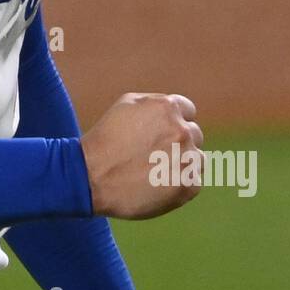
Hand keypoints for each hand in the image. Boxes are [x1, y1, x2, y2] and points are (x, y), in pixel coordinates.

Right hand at [81, 92, 203, 219]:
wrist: (92, 177)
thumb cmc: (105, 140)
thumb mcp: (126, 105)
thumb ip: (155, 103)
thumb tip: (174, 109)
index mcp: (169, 108)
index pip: (188, 111)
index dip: (172, 122)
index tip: (160, 134)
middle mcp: (182, 131)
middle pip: (194, 134)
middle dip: (177, 142)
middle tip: (153, 155)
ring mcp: (187, 160)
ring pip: (197, 159)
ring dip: (182, 163)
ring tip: (155, 171)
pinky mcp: (187, 186)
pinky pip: (193, 182)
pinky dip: (179, 184)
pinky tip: (157, 184)